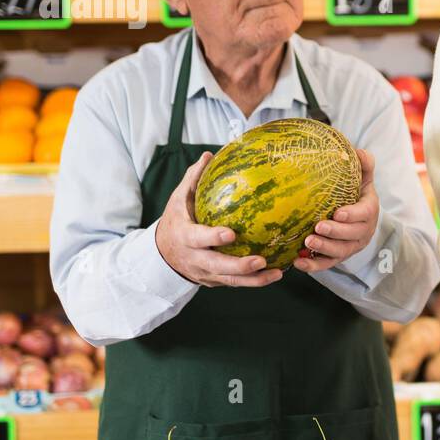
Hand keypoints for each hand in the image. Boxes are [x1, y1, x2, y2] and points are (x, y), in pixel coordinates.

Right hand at [155, 152, 282, 287]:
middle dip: (238, 266)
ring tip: (276, 273)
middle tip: (260, 260)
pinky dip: (254, 282)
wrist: (162, 254)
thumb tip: (209, 156)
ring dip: (253, 279)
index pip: (198, 238)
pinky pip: (235, 283)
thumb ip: (193, 180)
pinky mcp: (215, 281)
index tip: (231, 233)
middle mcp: (195, 258)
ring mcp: (205, 273)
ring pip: (230, 280)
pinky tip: (275, 274)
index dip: (212, 237)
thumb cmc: (176, 220)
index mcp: (184, 236)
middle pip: (217, 265)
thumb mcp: (178, 199)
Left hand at [294, 148, 379, 272]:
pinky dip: (313, 265)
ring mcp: (350, 246)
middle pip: (352, 236)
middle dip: (336, 233)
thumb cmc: (355, 193)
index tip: (338, 213)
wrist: (355, 216)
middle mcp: (362, 231)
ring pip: (340, 252)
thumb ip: (364, 164)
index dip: (353, 215)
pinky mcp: (337, 256)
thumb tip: (358, 152)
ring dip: (324, 248)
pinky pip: (326, 264)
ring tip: (307, 242)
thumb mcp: (363, 178)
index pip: (365, 214)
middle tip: (318, 227)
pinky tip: (298, 262)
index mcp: (369, 210)